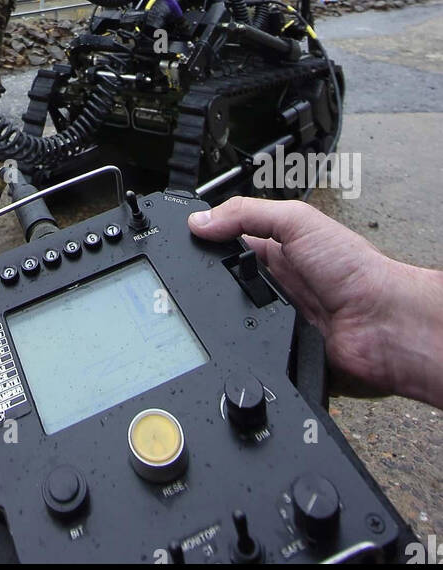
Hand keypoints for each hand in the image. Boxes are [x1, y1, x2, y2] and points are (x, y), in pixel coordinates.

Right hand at [188, 197, 442, 406]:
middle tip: (205, 283)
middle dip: (212, 287)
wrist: (385, 327)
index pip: (227, 244)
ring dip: (230, 320)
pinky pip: (250, 354)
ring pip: (232, 323)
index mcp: (276, 250)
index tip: (182, 242)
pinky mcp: (281, 355)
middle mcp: (274, 286)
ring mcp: (277, 322)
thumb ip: (247, 214)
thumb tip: (199, 221)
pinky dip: (246, 350)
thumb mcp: (297, 222)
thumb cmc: (357, 270)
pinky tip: (247, 341)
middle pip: (223, 287)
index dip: (206, 244)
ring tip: (235, 310)